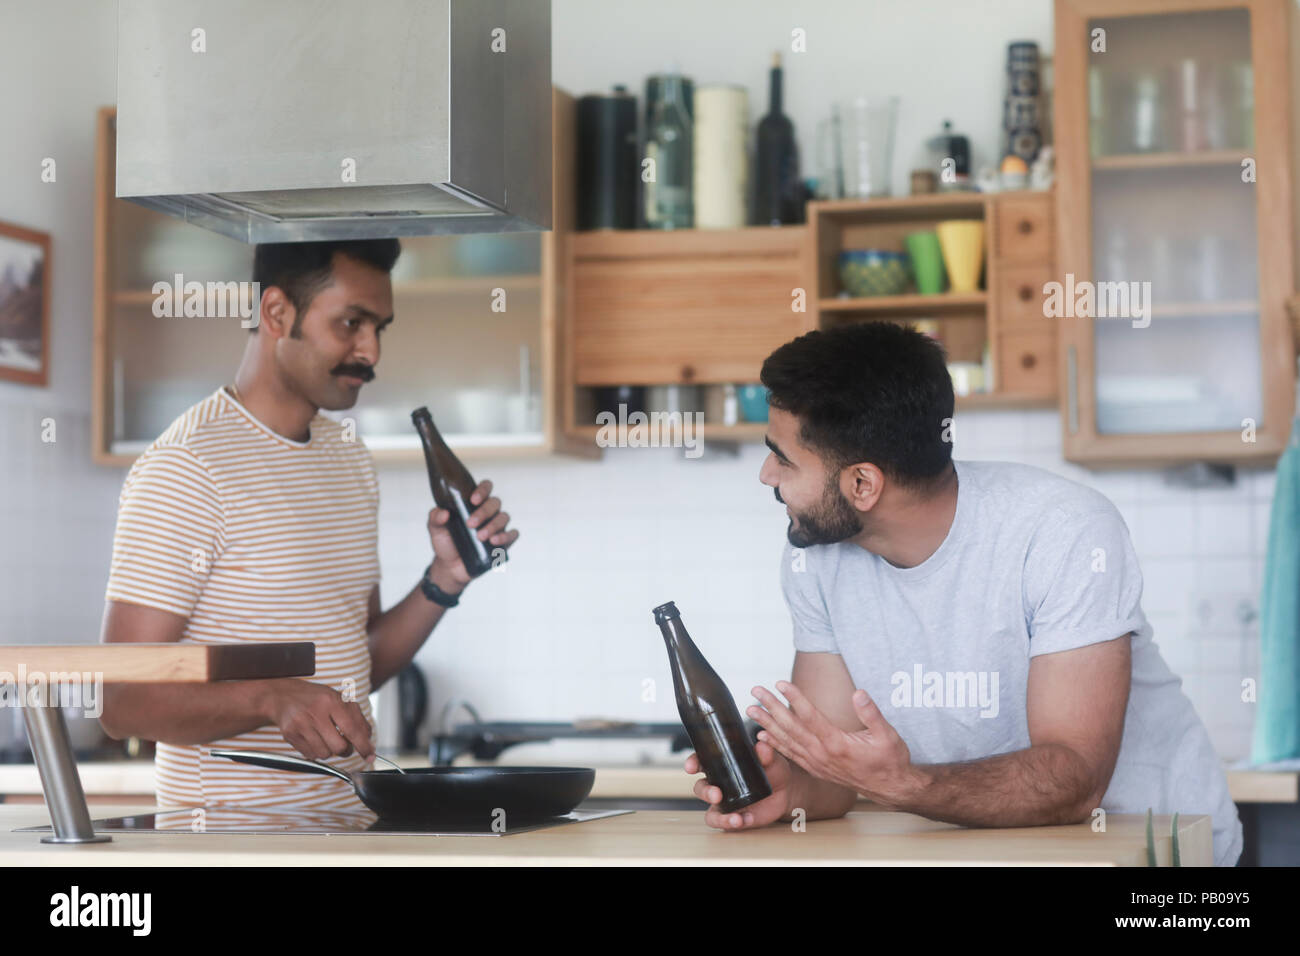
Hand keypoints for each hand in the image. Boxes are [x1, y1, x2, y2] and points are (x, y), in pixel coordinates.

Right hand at [261, 679, 373, 761]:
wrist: (283, 696)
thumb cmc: (317, 699)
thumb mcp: (339, 700)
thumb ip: (357, 719)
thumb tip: (368, 740)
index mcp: (332, 701)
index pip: (352, 730)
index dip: (364, 746)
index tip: (369, 756)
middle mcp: (316, 712)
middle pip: (339, 747)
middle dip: (346, 751)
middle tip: (345, 745)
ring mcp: (301, 724)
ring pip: (324, 754)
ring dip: (330, 751)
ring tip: (326, 738)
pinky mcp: (290, 735)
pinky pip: (310, 756)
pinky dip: (317, 751)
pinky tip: (314, 738)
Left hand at [426, 479, 518, 587]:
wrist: (450, 567)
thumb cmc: (446, 543)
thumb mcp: (435, 529)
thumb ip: (435, 518)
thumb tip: (443, 513)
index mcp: (474, 504)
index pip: (485, 487)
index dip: (482, 490)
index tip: (473, 500)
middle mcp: (488, 512)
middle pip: (495, 503)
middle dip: (484, 512)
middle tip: (470, 524)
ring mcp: (497, 526)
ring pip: (504, 517)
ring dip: (493, 526)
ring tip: (480, 537)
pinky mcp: (503, 542)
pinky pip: (513, 534)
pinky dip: (506, 536)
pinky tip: (494, 541)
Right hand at [685, 739, 792, 830]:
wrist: (785, 791)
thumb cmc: (772, 769)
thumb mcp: (771, 759)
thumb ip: (766, 753)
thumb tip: (761, 746)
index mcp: (722, 764)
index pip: (701, 761)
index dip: (692, 763)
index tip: (691, 767)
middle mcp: (719, 784)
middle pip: (701, 788)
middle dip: (705, 792)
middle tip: (717, 795)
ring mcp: (725, 803)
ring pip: (711, 813)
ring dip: (720, 817)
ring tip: (735, 818)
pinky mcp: (734, 817)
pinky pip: (727, 824)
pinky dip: (735, 824)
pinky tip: (747, 820)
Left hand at [747, 680, 914, 805]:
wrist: (889, 788)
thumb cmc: (889, 759)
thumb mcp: (888, 735)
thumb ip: (871, 713)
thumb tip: (859, 693)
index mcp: (838, 744)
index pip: (810, 717)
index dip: (794, 698)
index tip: (780, 683)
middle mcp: (822, 755)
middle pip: (791, 727)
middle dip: (772, 707)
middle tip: (756, 690)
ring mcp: (817, 764)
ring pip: (786, 741)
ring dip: (767, 723)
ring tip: (751, 709)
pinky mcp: (815, 769)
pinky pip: (791, 754)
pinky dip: (775, 744)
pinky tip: (762, 734)